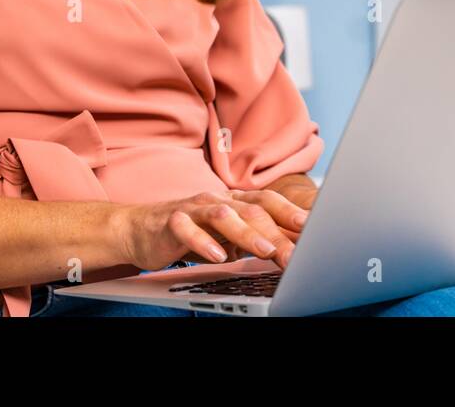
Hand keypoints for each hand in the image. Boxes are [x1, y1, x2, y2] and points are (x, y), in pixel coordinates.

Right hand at [116, 189, 310, 272]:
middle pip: (252, 211)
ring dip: (247, 233)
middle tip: (295, 254)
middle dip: (276, 232)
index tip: (316, 228)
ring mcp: (193, 208)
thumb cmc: (189, 232)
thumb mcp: (226, 236)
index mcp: (233, 201)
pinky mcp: (171, 222)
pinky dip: (203, 242)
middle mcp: (216, 199)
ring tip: (265, 250)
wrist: (139, 229)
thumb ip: (254, 238)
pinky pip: (188, 229)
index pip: (268, 202)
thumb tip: (291, 248)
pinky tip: (217, 255)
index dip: (292, 212)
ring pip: (223, 215)